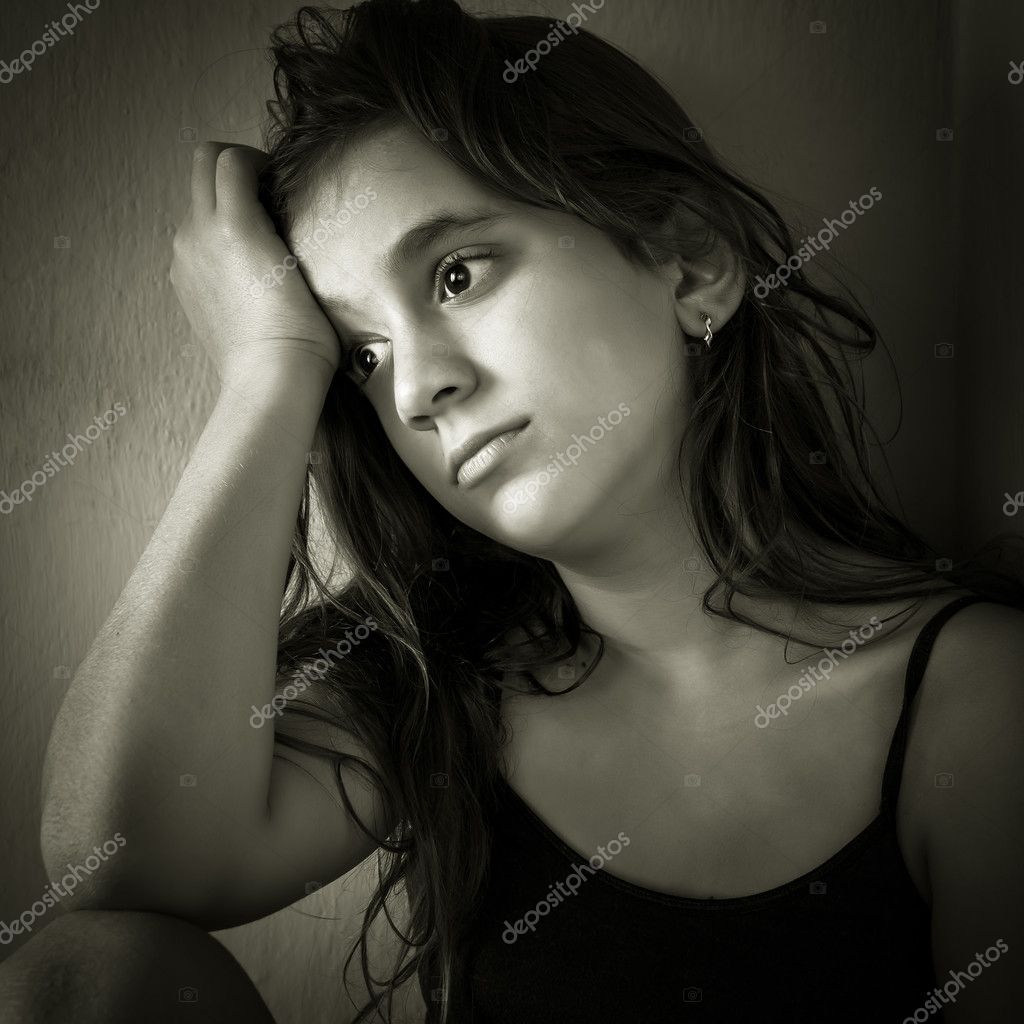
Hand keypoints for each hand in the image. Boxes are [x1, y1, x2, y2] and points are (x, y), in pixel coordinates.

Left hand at [169, 142, 340, 387]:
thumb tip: (275, 201)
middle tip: (261, 190)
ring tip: (255, 236)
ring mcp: (185, 258)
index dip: (258, 161)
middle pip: (202, 164)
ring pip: (196, 203)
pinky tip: (242, 269)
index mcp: (232, 222)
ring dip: (221, 205)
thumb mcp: (305, 262)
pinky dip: (212, 239)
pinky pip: (192, 241)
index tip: (278, 182)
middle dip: (231, 167)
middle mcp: (198, 233)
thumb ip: (282, 220)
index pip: (231, 158)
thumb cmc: (302, 330)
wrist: (270, 379)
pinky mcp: (183, 283)